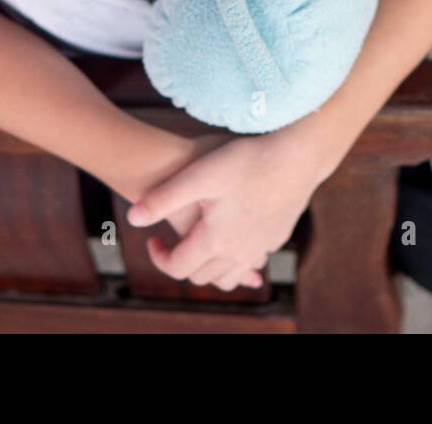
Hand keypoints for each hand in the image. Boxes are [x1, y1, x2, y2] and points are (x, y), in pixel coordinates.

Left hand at [127, 131, 326, 292]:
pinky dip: (235, 257)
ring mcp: (262, 246)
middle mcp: (239, 251)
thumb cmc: (248, 159)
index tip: (152, 237)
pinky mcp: (277, 236)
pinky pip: (251, 259)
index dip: (158, 257)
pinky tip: (230, 233)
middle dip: (181, 262)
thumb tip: (132, 218)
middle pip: (202, 276)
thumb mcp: (199, 174)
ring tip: (196, 243)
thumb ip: (164, 198)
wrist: (299, 156)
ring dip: (209, 266)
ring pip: (229, 274)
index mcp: (216, 240)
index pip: (178, 268)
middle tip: (171, 240)